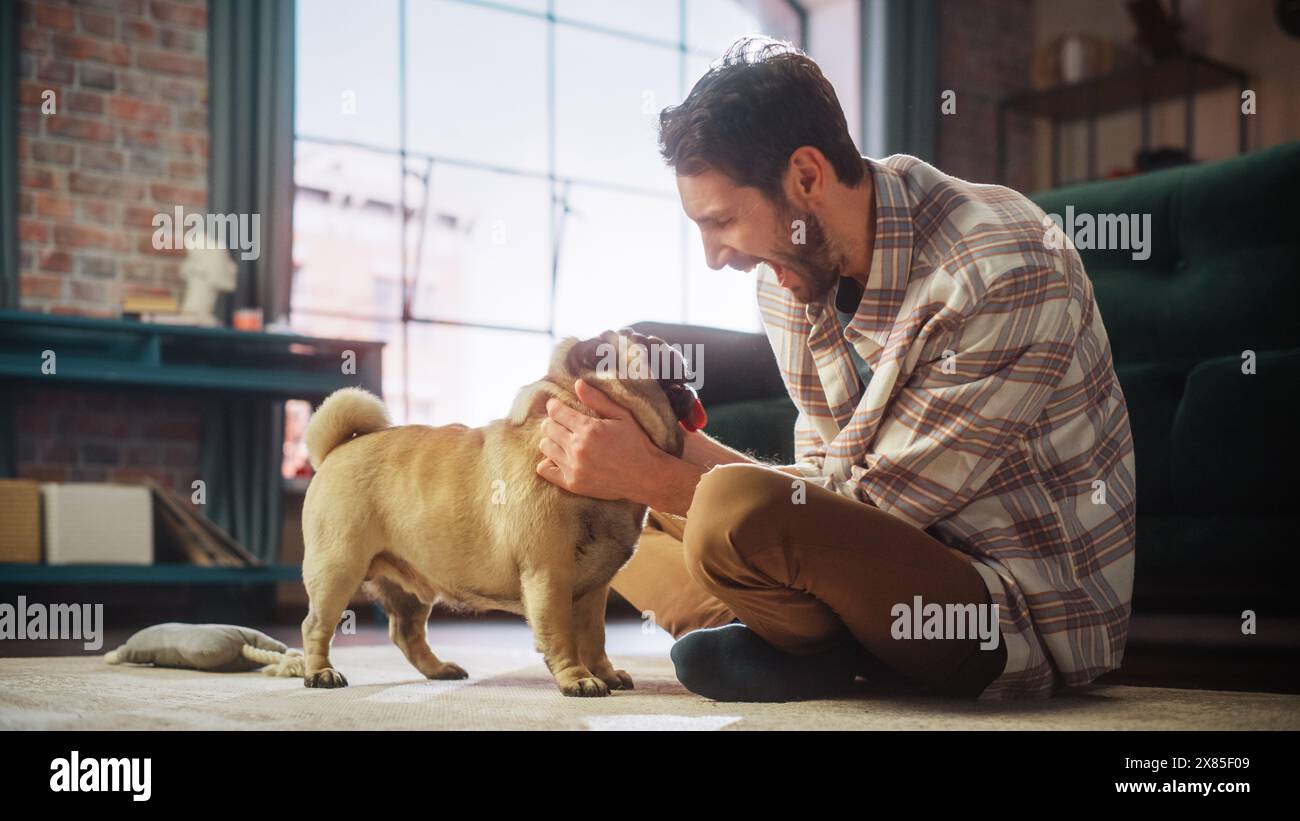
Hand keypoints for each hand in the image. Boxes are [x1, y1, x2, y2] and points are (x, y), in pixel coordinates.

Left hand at [536, 379, 665, 502]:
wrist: (645, 477)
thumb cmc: (636, 443)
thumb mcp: (622, 416)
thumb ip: (598, 400)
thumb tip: (577, 383)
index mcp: (589, 429)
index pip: (556, 412)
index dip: (554, 406)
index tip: (555, 405)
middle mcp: (578, 448)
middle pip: (548, 428)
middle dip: (553, 422)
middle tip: (562, 423)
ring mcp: (574, 468)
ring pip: (545, 447)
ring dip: (552, 440)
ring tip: (563, 440)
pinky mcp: (573, 484)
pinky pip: (545, 470)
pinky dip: (548, 462)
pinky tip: (559, 458)